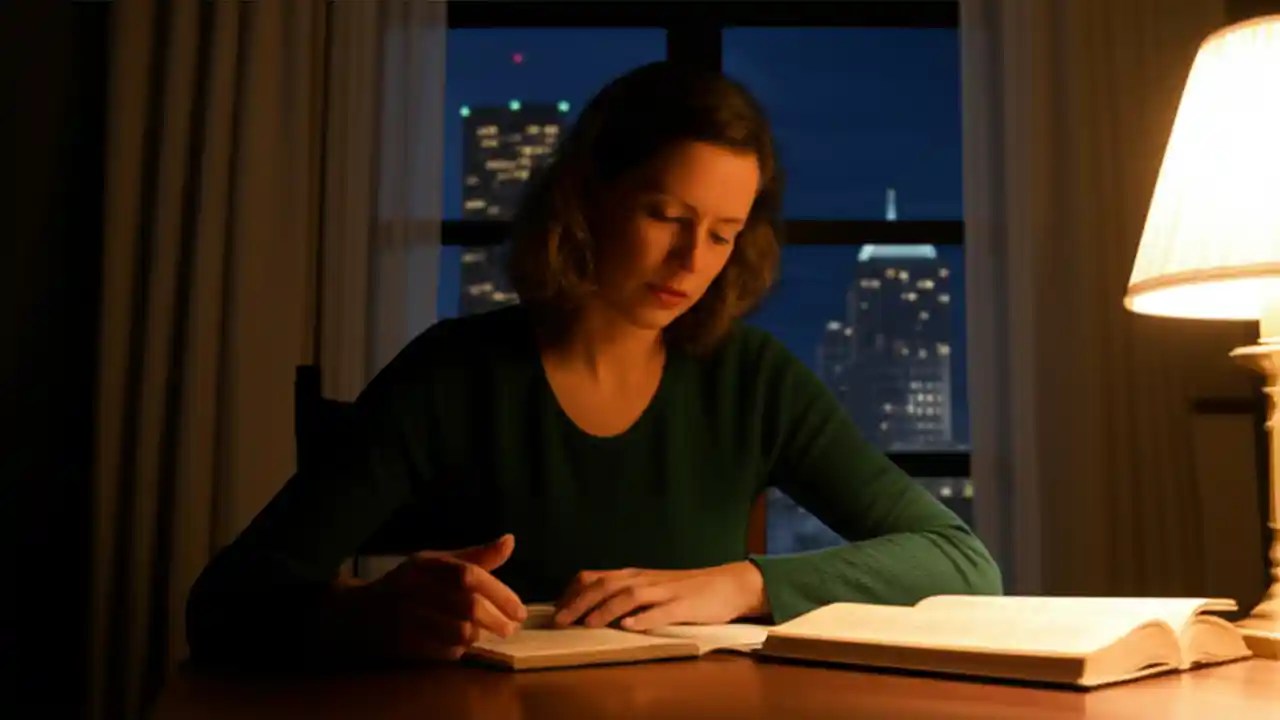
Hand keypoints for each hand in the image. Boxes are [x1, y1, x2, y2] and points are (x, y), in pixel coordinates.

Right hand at [355, 533, 526, 661]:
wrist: (358, 614)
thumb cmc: (408, 585)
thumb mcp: (437, 564)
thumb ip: (475, 557)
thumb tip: (510, 541)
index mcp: (426, 565)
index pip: (469, 575)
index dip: (499, 593)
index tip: (520, 610)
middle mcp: (416, 588)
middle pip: (468, 605)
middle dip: (496, 619)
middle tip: (510, 629)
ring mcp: (408, 617)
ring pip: (459, 631)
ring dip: (478, 636)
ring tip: (485, 635)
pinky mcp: (403, 644)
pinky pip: (443, 651)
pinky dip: (458, 650)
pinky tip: (460, 646)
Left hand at [551, 561, 768, 631]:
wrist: (728, 585)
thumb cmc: (686, 589)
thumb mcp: (651, 588)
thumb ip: (625, 595)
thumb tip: (591, 608)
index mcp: (634, 576)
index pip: (595, 577)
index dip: (573, 592)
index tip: (556, 609)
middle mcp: (644, 579)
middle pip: (606, 585)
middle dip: (580, 602)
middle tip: (560, 620)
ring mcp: (665, 591)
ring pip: (629, 595)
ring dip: (606, 609)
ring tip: (588, 624)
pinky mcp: (684, 605)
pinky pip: (662, 610)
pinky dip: (644, 618)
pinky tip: (630, 627)